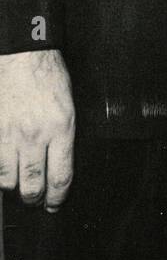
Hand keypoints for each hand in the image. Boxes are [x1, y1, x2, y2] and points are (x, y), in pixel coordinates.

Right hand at [0, 50, 74, 210]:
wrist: (22, 55)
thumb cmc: (48, 75)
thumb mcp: (67, 104)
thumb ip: (64, 135)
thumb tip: (61, 161)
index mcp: (61, 128)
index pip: (60, 176)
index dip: (57, 197)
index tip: (54, 204)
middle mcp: (35, 135)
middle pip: (33, 184)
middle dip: (34, 198)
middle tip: (35, 201)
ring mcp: (10, 135)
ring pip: (8, 179)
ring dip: (13, 186)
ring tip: (17, 185)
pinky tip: (3, 169)